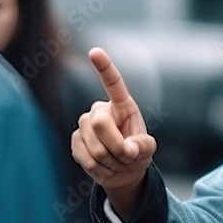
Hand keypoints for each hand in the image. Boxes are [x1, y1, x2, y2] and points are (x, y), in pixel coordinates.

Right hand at [71, 47, 156, 219]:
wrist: (122, 171)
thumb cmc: (136, 153)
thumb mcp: (147, 149)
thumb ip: (143, 147)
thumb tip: (128, 149)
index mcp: (121, 105)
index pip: (113, 83)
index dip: (104, 67)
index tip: (94, 51)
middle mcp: (100, 110)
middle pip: (99, 123)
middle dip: (116, 147)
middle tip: (127, 157)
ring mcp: (84, 125)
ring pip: (94, 147)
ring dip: (111, 162)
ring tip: (117, 162)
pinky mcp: (75, 140)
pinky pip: (86, 159)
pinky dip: (100, 169)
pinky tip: (105, 166)